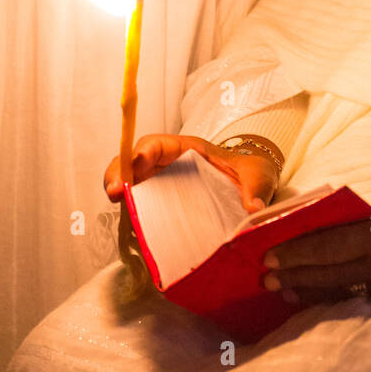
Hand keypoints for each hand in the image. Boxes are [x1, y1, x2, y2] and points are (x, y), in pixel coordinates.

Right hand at [104, 134, 278, 211]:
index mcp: (188, 149)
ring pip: (131, 184)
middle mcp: (169, 165)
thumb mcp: (257, 175)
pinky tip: (134, 227)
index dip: (141, 151)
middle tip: (113, 193)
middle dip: (118, 173)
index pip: (156, 144)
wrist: (252, 188)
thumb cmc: (250, 173)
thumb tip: (252, 206)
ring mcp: (163, 185)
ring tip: (118, 209)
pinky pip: (141, 207)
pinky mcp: (163, 205)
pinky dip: (133, 214)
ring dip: (120, 193)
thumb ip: (255, 188)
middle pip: (132, 162)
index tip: (135, 164)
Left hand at [263, 180, 370, 303]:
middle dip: (296, 275)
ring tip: (284, 291)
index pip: (332, 246)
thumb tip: (349, 223)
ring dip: (312, 289)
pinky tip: (323, 296)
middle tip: (264, 279)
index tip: (268, 256)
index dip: (298, 252)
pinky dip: (338, 293)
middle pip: (331, 274)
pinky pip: (364, 294)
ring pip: (344, 289)